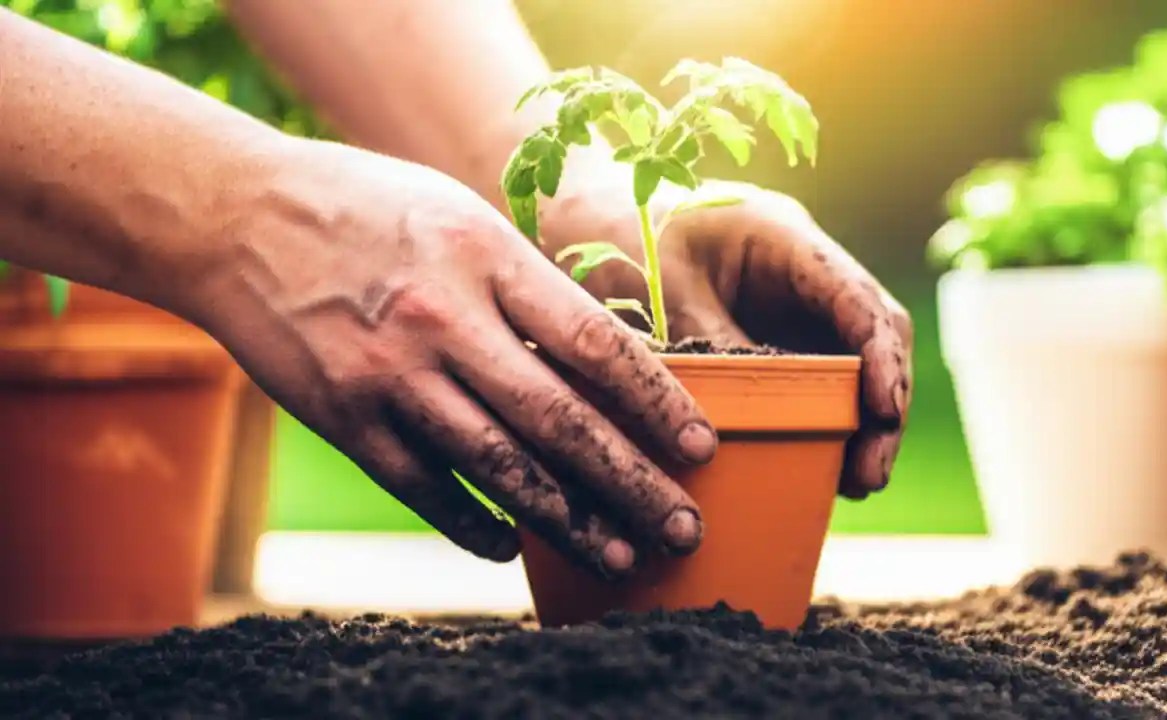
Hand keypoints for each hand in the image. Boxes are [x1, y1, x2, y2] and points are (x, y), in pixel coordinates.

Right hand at [184, 139, 718, 576]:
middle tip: (683, 528)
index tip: (700, 448)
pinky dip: (473, 523)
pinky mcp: (345, 418)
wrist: (235, 218)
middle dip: (631, 482)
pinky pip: (424, 488)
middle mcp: (443, 321)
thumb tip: (597, 362)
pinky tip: (513, 546)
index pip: (593, 343)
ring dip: (568, 521)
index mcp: (485, 258)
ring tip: (621, 556)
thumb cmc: (368, 210)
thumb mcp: (461, 218)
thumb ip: (524, 286)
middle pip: (558, 420)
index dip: (657, 403)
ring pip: (498, 467)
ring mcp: (390, 376)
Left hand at [540, 162, 911, 497]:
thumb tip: (752, 416)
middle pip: (873, 335)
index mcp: (784, 236)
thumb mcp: (660, 290)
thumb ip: (710, 344)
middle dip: (883, 404)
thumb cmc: (618, 235)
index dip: (883, 354)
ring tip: (855, 484)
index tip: (885, 410)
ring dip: (862, 421)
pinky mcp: (775, 334)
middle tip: (869, 474)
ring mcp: (793, 303)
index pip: (857, 296)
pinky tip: (824, 467)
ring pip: (855, 361)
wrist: (585, 220)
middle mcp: (803, 271)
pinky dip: (827, 420)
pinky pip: (817, 377)